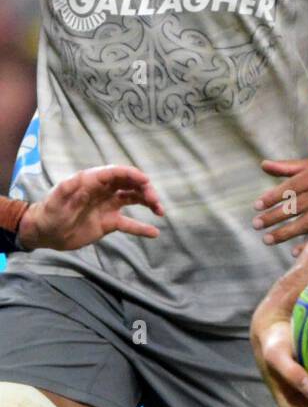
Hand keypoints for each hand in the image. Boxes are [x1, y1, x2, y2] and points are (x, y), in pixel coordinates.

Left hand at [17, 165, 163, 250]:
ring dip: (147, 203)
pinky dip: (141, 227)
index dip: (132, 175)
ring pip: (132, 199)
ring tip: (160, 212)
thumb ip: (69, 188)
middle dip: (145, 190)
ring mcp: (107, 206)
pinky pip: (129, 223)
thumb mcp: (58, 199)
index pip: (116, 173)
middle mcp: (103, 191)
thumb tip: (83, 179)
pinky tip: (155, 232)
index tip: (146, 182)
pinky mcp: (109, 223)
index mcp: (92, 181)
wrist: (47, 232)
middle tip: (156, 203)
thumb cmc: (50, 213)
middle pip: (129, 184)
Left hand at [253, 157, 307, 246]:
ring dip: (286, 232)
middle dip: (275, 215)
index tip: (256, 206)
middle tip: (256, 224)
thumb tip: (263, 166)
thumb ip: (288, 167)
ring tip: (267, 239)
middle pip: (297, 205)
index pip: (292, 186)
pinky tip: (294, 253)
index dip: (273, 196)